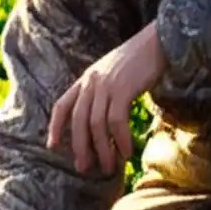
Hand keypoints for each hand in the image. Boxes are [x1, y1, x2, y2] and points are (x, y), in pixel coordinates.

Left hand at [47, 20, 166, 175]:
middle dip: (80, 147)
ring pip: (97, 124)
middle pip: (78, 121)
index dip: (55, 127)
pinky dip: (120, 140)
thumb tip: (100, 124)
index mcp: (85, 79)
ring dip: (103, 150)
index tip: (52, 147)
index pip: (61, 105)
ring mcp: (106, 85)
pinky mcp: (123, 89)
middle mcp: (91, 82)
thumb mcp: (110, 74)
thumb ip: (101, 93)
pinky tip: (126, 153)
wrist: (158, 41)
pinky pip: (117, 121)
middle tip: (85, 168)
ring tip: (109, 167)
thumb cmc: (138, 61)